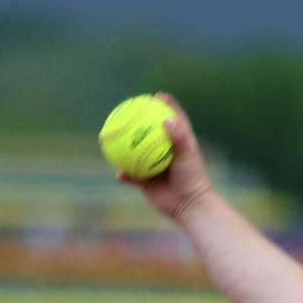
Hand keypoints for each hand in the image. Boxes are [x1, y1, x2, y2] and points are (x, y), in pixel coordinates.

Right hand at [119, 92, 214, 222]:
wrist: (188, 206)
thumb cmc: (192, 179)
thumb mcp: (187, 156)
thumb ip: (178, 137)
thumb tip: (166, 119)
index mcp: (177, 144)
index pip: (172, 120)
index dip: (165, 106)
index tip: (156, 96)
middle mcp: (163, 153)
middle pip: (147, 134)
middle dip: (136, 123)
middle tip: (126, 112)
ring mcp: (153, 166)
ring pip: (133, 154)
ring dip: (121, 147)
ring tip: (109, 138)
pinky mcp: (145, 182)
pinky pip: (129, 176)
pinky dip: (123, 174)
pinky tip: (116, 172)